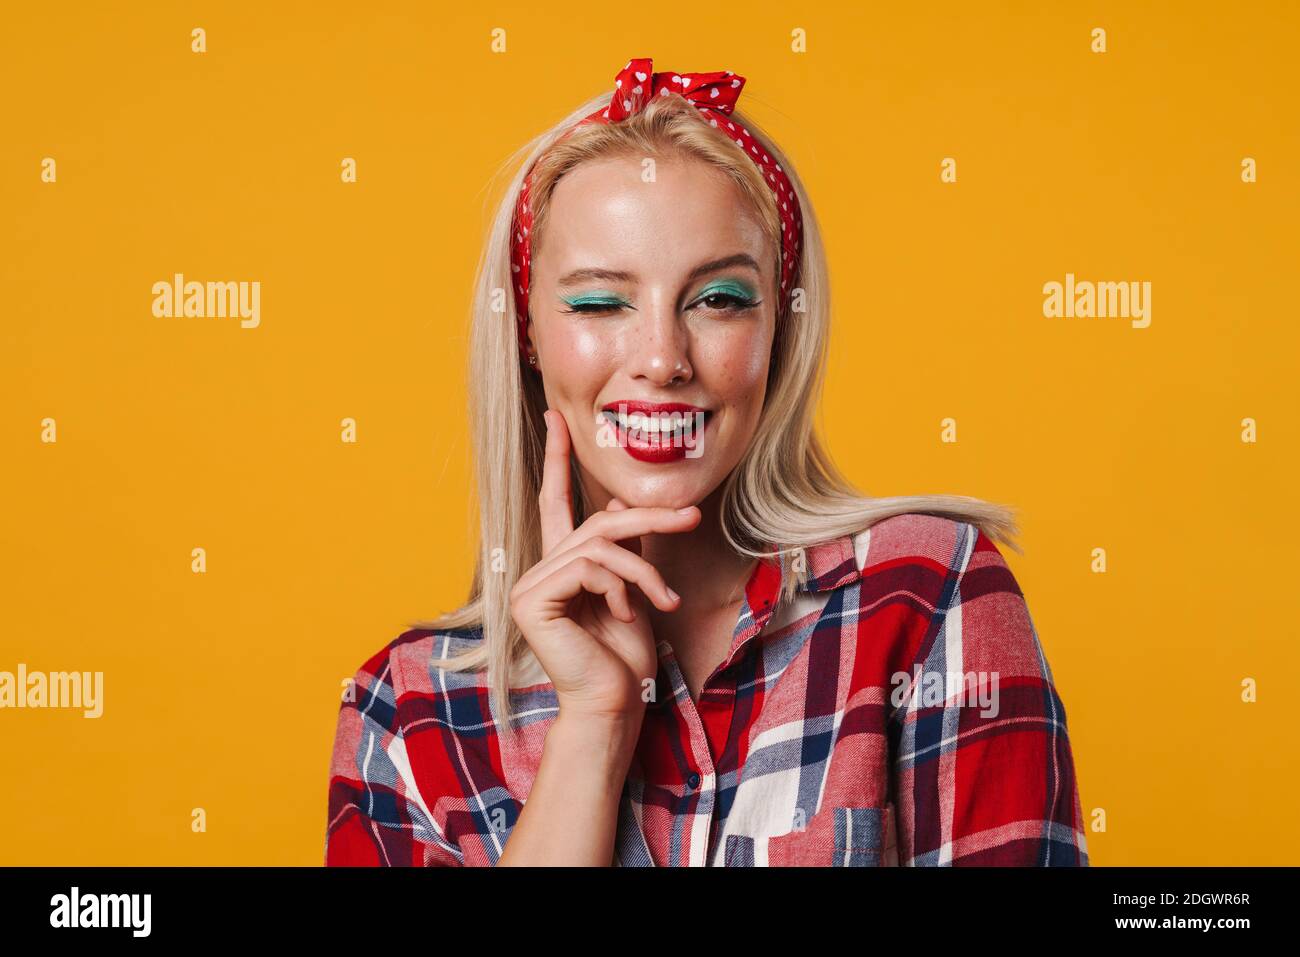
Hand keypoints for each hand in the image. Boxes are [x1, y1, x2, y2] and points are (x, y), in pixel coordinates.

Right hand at [509, 409, 699, 721]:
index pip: (557, 502)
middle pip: (599, 521)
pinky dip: (622, 586)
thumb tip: (632, 503)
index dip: (557, 460)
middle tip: (692, 516)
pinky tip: (628, 613)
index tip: (555, 418)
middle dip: (650, 518)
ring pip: (599, 542)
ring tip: (663, 600)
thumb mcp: (634, 590)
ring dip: (643, 568)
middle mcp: (540, 570)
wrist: (616, 704)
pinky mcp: (530, 600)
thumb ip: (625, 548)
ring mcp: (530, 584)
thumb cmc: (625, 657)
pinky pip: (589, 566)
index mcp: (561, 566)